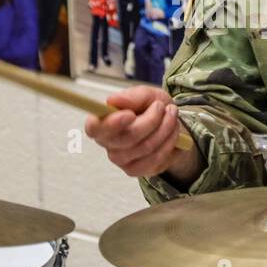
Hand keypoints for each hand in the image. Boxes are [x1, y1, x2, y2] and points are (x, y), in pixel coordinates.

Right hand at [84, 86, 200, 180]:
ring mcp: (120, 159)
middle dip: (152, 120)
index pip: (94, 128)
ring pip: (145, 147)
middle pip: (128, 137)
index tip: (130, 114)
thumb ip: (132, 97)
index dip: (112, 123)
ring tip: (171, 115)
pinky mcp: (134, 170)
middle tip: (161, 106)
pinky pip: (155, 158)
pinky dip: (168, 142)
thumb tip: (112, 101)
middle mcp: (107, 143)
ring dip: (165, 128)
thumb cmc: (152, 108)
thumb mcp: (146, 95)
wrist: (171, 125)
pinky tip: (171, 132)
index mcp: (102, 121)